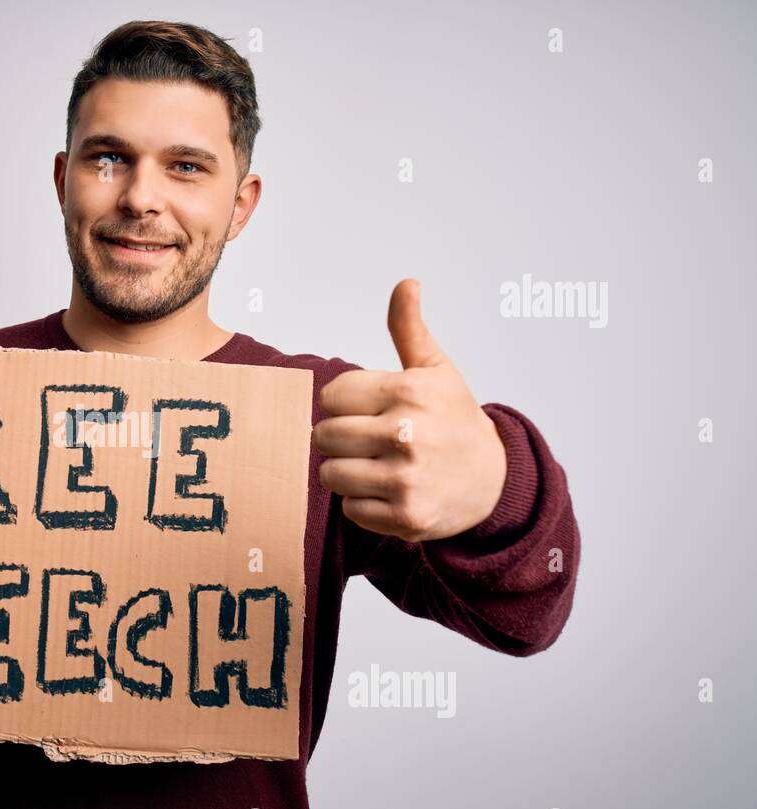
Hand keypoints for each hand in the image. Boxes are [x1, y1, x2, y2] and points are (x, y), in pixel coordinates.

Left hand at [312, 279, 506, 542]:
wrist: (494, 481)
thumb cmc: (454, 419)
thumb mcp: (437, 369)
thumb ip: (410, 328)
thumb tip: (406, 283)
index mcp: (409, 392)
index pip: (331, 396)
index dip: (342, 404)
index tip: (365, 410)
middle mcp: (407, 434)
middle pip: (324, 436)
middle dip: (337, 438)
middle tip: (366, 440)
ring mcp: (406, 479)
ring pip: (330, 473)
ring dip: (344, 472)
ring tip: (373, 466)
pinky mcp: (405, 517)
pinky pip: (349, 508)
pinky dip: (361, 503)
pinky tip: (387, 491)